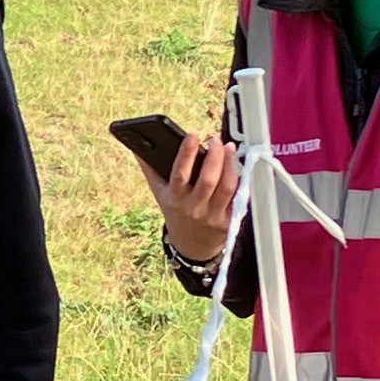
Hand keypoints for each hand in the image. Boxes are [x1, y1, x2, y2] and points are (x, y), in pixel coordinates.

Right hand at [136, 133, 240, 265]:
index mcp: (175, 198)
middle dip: (214, 156)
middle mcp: (193, 208)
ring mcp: (212, 215)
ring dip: (230, 164)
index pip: (180, 174)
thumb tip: (138, 149)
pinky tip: (240, 166)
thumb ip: (150, 170)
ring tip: (229, 148)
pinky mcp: (229, 220)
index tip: (192, 136)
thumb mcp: (160, 194)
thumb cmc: (177, 213)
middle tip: (216, 140)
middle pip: (207, 180)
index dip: (186, 153)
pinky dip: (241, 179)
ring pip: (226, 187)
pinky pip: (238, 197)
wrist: (191, 245)